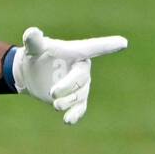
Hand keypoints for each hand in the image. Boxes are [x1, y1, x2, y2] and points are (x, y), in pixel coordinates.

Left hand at [11, 26, 128, 124]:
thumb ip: (34, 41)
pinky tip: (68, 121)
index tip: (123, 42)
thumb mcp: (34, 48)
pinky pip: (79, 107)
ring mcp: (80, 85)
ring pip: (79, 95)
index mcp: (75, 52)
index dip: (107, 45)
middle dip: (68, 86)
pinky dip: (75, 114)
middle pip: (81, 78)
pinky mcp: (74, 99)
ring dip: (68, 101)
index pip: (93, 48)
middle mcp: (81, 68)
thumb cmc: (36, 55)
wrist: (31, 73)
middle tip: (53, 93)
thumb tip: (32, 32)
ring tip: (55, 105)